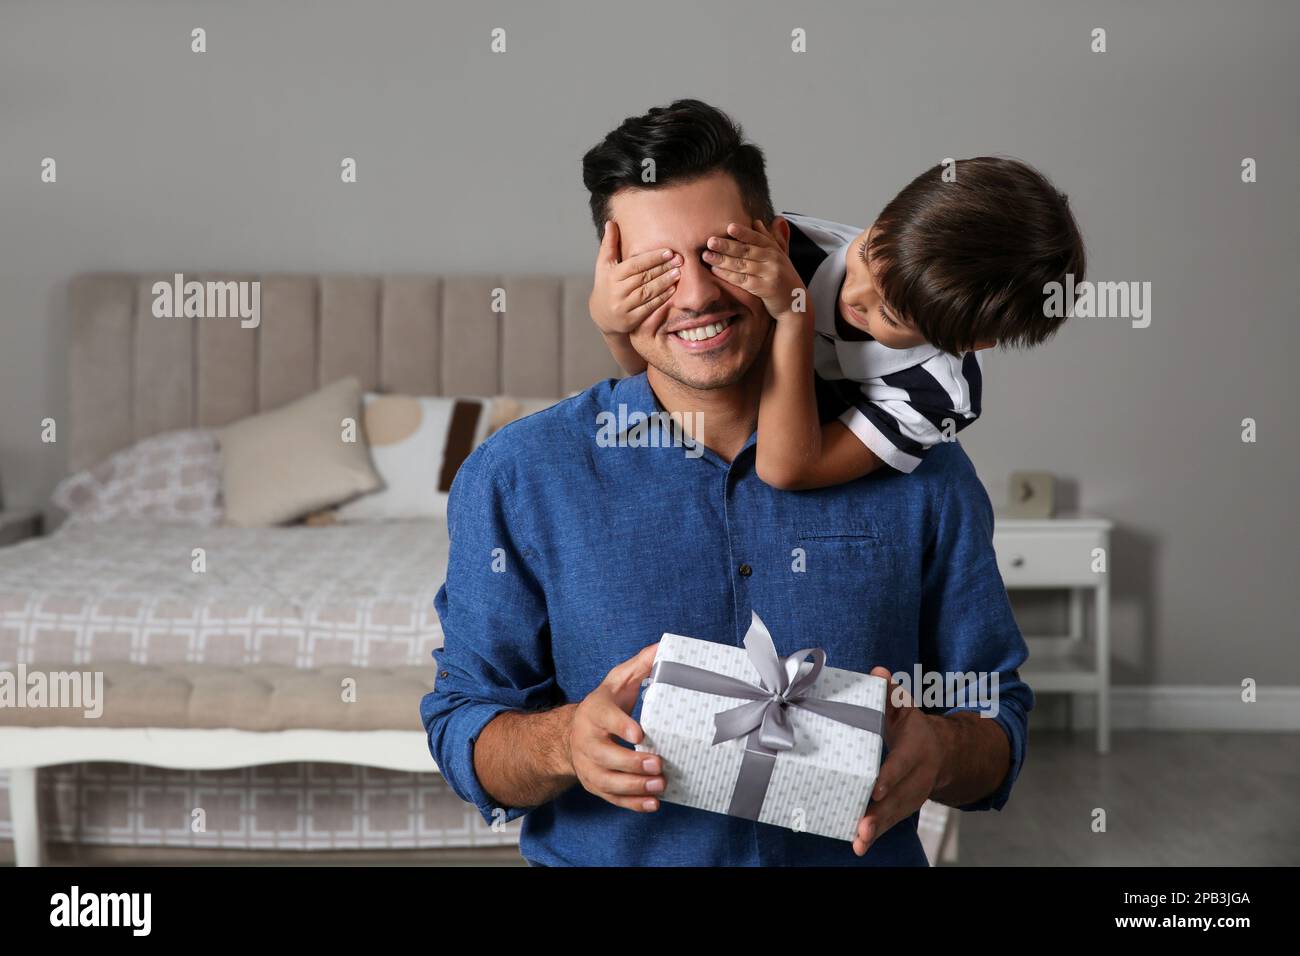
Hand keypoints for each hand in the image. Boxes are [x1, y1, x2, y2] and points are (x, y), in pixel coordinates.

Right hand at [566, 642, 665, 811]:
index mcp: (594, 712)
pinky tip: (653, 803)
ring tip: (659, 784)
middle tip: (658, 763)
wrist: (572, 734)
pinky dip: (632, 804)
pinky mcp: (595, 785)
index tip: (640, 734)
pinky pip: (612, 798)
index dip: (621, 726)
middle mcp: (587, 741)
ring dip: (635, 786)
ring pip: (609, 781)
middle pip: (606, 755)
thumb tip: (664, 646)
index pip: (605, 718)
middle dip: (632, 762)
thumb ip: (640, 665)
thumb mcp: (617, 682)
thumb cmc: (604, 705)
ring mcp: (589, 766)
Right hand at [589, 220, 681, 336]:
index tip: (668, 251)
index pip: (634, 265)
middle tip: (679, 260)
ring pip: (647, 293)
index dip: (652, 258)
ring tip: (678, 273)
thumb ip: (609, 245)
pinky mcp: (631, 320)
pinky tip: (672, 290)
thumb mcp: (603, 265)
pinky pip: (649, 308)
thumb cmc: (606, 284)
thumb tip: (611, 222)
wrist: (602, 316)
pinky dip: (661, 298)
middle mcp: (617, 292)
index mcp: (611, 276)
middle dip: (662, 268)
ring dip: (664, 282)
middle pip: (643, 278)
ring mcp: (623, 307)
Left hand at [703, 218, 806, 321]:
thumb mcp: (779, 257)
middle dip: (727, 245)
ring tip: (706, 255)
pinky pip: (742, 280)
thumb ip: (768, 239)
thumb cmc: (783, 279)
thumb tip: (756, 222)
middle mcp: (773, 260)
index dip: (744, 232)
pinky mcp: (765, 289)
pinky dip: (728, 275)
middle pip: (746, 250)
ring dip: (723, 260)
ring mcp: (770, 274)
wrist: (796, 304)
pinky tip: (716, 270)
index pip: (757, 238)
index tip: (729, 227)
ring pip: (742, 265)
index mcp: (775, 250)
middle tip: (710, 241)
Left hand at [852, 666, 946, 856]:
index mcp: (917, 748)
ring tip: (858, 840)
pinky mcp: (904, 806)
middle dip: (880, 813)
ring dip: (877, 828)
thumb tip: (878, 671)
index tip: (876, 788)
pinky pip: (890, 821)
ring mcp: (913, 794)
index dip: (890, 776)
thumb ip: (891, 692)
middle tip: (862, 826)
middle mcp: (918, 776)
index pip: (902, 763)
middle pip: (900, 797)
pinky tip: (858, 845)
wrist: (943, 752)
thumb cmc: (912, 726)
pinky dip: (876, 834)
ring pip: (895, 814)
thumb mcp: (904, 706)